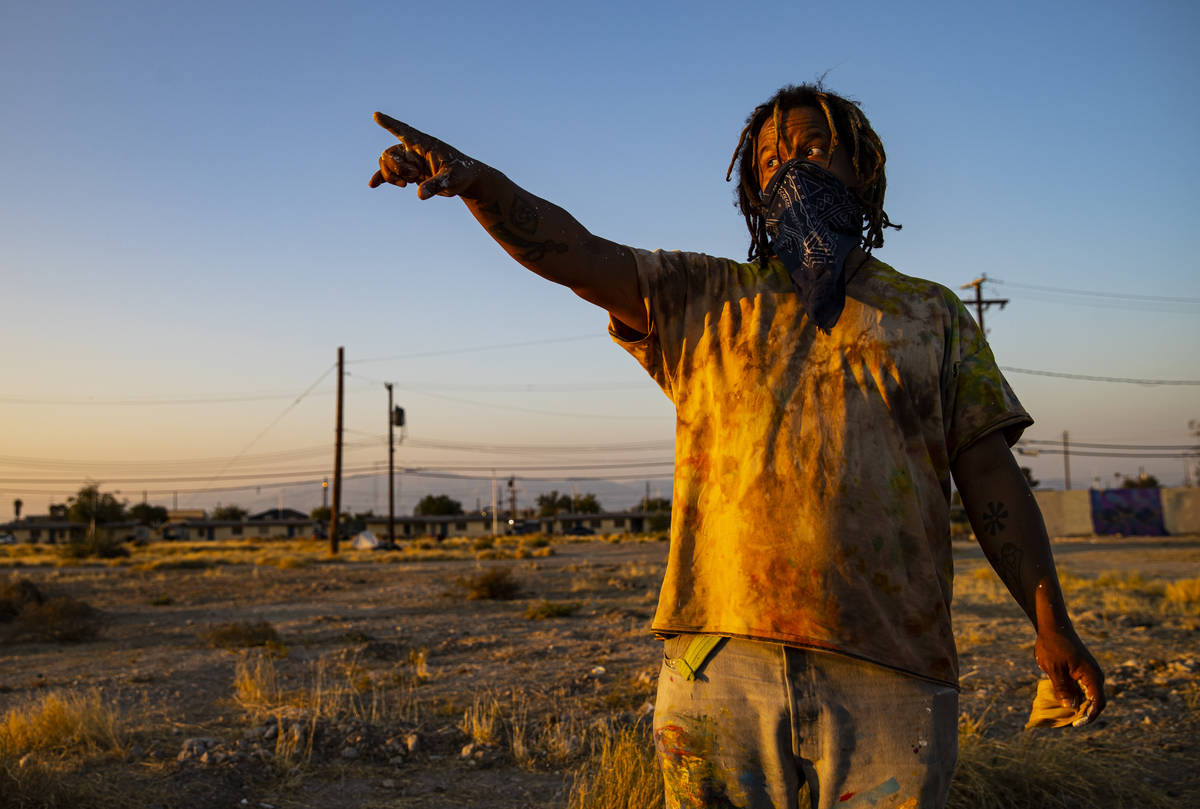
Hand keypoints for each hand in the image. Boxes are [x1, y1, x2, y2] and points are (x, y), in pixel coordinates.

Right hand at [368, 112, 483, 198]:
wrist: (463, 180)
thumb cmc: (461, 174)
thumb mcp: (452, 179)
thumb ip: (436, 185)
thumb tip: (420, 194)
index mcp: (425, 144)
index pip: (404, 131)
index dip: (390, 124)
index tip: (376, 115)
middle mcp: (414, 149)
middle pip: (390, 153)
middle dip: (396, 168)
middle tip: (413, 176)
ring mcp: (410, 160)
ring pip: (387, 162)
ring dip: (392, 175)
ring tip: (408, 184)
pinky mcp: (409, 172)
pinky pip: (389, 172)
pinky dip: (381, 177)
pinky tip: (373, 185)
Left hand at [1034, 625, 1105, 724]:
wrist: (1053, 626)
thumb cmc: (1053, 646)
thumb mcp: (1054, 669)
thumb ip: (1062, 689)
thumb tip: (1070, 707)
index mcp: (1092, 676)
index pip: (1098, 703)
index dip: (1089, 716)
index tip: (1076, 724)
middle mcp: (1095, 676)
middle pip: (1094, 701)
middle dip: (1082, 713)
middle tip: (1066, 721)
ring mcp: (1089, 673)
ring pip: (1087, 695)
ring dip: (1077, 704)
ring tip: (1062, 713)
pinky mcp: (1082, 671)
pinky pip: (1082, 688)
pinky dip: (1074, 695)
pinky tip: (1061, 699)